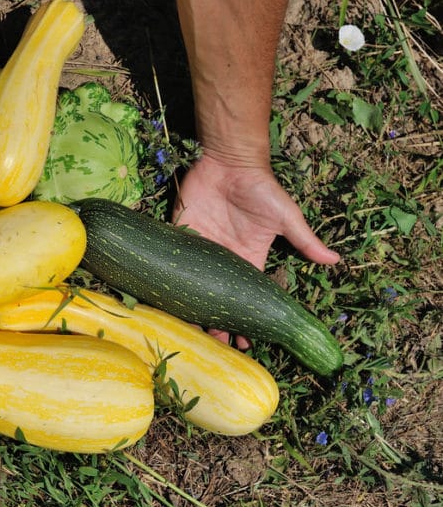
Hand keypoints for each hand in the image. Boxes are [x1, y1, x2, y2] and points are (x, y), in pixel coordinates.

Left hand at [172, 154, 339, 345]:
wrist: (228, 161)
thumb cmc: (260, 188)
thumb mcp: (285, 216)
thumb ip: (304, 240)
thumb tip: (335, 260)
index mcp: (249, 258)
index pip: (248, 297)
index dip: (247, 319)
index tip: (247, 343)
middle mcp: (224, 259)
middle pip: (220, 299)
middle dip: (219, 322)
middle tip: (218, 345)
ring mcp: (201, 250)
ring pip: (196, 288)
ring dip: (196, 311)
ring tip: (196, 334)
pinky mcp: (180, 236)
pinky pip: (175, 264)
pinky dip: (172, 284)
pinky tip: (171, 306)